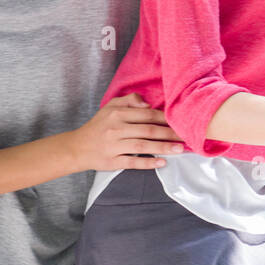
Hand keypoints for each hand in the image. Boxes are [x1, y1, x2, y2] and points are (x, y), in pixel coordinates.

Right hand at [69, 93, 184, 171]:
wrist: (77, 147)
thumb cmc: (98, 126)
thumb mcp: (110, 107)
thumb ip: (129, 101)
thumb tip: (148, 103)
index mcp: (117, 114)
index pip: (147, 115)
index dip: (166, 118)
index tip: (181, 121)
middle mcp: (116, 129)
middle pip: (148, 131)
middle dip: (169, 134)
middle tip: (187, 137)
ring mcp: (114, 146)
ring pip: (143, 146)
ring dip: (163, 148)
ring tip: (180, 150)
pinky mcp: (112, 162)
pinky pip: (133, 162)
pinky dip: (148, 163)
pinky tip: (162, 163)